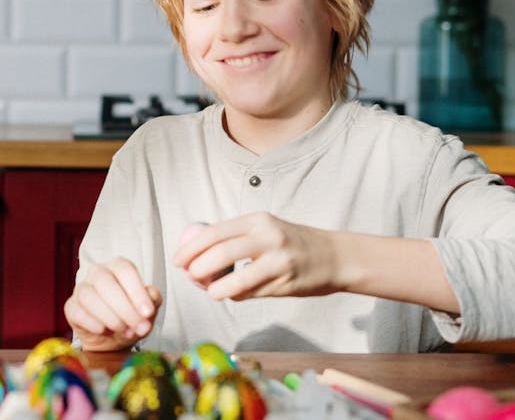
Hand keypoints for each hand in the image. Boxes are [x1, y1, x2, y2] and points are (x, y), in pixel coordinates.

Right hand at [63, 257, 162, 350]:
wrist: (112, 339)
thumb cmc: (131, 318)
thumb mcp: (147, 311)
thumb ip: (152, 303)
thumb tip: (148, 308)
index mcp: (118, 267)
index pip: (125, 269)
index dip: (137, 292)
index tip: (147, 313)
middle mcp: (97, 273)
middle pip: (106, 282)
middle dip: (124, 308)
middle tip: (138, 327)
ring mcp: (81, 289)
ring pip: (89, 297)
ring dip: (110, 318)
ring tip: (124, 330)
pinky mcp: (71, 307)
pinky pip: (78, 313)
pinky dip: (95, 325)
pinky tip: (105, 331)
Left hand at [173, 212, 343, 300]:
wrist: (336, 256)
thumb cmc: (293, 244)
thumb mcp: (266, 230)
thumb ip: (236, 239)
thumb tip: (198, 255)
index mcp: (257, 220)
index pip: (214, 231)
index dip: (190, 247)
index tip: (178, 260)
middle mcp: (268, 235)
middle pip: (220, 252)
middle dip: (197, 268)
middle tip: (190, 277)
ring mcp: (279, 259)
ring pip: (235, 278)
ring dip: (215, 288)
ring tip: (210, 291)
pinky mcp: (286, 281)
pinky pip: (251, 292)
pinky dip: (236, 295)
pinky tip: (234, 293)